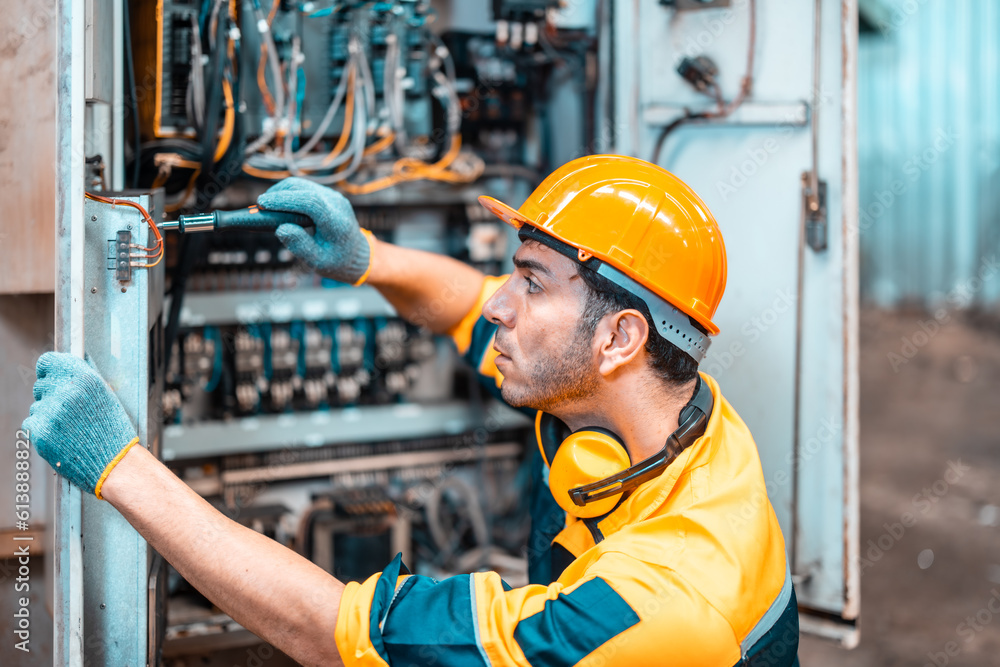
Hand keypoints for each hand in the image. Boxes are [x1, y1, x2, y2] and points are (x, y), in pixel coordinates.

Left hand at [22, 352, 138, 498]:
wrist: (115, 463)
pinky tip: (62, 438)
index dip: (50, 371)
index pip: (48, 362)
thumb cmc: (113, 431)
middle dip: (52, 396)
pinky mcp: (40, 432)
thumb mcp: (105, 396)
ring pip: (37, 406)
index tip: (53, 378)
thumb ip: (81, 381)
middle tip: (69, 413)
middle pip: (41, 385)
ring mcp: (51, 412)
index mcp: (85, 379)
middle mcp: (66, 392)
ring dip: (49, 415)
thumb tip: (59, 372)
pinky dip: (43, 430)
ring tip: (71, 429)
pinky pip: (31, 423)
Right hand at [257, 177, 373, 284]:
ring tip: (266, 207)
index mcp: (336, 222)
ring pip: (301, 185)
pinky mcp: (327, 196)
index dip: (284, 200)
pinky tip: (279, 206)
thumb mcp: (318, 262)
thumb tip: (280, 228)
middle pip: (302, 188)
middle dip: (278, 194)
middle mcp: (336, 204)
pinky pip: (304, 189)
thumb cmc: (338, 261)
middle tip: (259, 208)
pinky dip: (289, 194)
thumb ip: (300, 246)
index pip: (309, 202)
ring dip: (281, 192)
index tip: (262, 204)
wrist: (358, 255)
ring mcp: (332, 197)